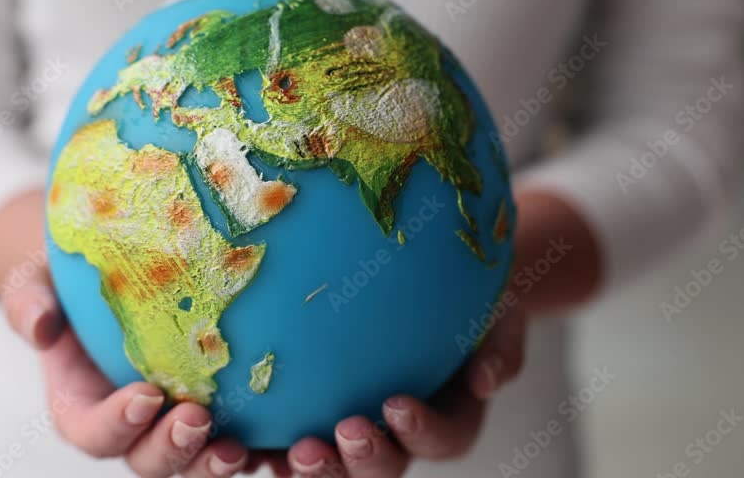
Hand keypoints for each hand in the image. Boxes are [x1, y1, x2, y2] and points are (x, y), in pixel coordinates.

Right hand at [0, 190, 251, 476]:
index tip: (143, 395)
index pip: (94, 432)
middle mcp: (132, 427)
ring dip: (215, 462)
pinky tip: (287, 432)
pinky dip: (262, 443)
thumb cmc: (69, 280)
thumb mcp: (36, 280)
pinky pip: (240, 435)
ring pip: (196, 461)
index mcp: (84, 407)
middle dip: (172, 451)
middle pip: (149, 461)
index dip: (116, 425)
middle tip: (196, 421)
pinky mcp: (218, 410)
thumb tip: (39, 324)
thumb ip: (28, 301)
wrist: (111, 276)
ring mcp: (175, 423)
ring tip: (242, 447)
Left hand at [282, 188, 601, 476]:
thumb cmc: (471, 297)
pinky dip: (268, 448)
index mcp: (450, 416)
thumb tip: (487, 380)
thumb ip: (499, 345)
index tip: (398, 401)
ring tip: (294, 451)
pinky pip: (289, 444)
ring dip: (318, 469)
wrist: (428, 284)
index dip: (423, 430)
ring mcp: (357, 434)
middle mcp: (401, 437)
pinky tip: (245, 437)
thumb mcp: (498, 312)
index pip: (444, 438)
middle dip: (365, 461)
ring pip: (337, 469)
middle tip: (344, 432)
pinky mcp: (313, 420)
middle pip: (386, 469)